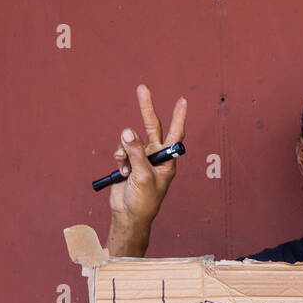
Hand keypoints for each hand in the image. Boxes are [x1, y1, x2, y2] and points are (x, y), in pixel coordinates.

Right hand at [108, 83, 186, 234]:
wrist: (128, 214)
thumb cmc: (143, 201)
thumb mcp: (143, 176)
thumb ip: (136, 153)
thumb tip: (127, 132)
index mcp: (167, 161)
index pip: (175, 135)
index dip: (178, 117)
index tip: (183, 100)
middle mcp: (156, 156)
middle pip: (151, 126)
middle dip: (146, 108)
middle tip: (142, 88)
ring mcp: (141, 157)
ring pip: (130, 139)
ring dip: (124, 150)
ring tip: (126, 168)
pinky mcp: (128, 161)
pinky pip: (121, 149)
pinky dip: (119, 159)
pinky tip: (122, 173)